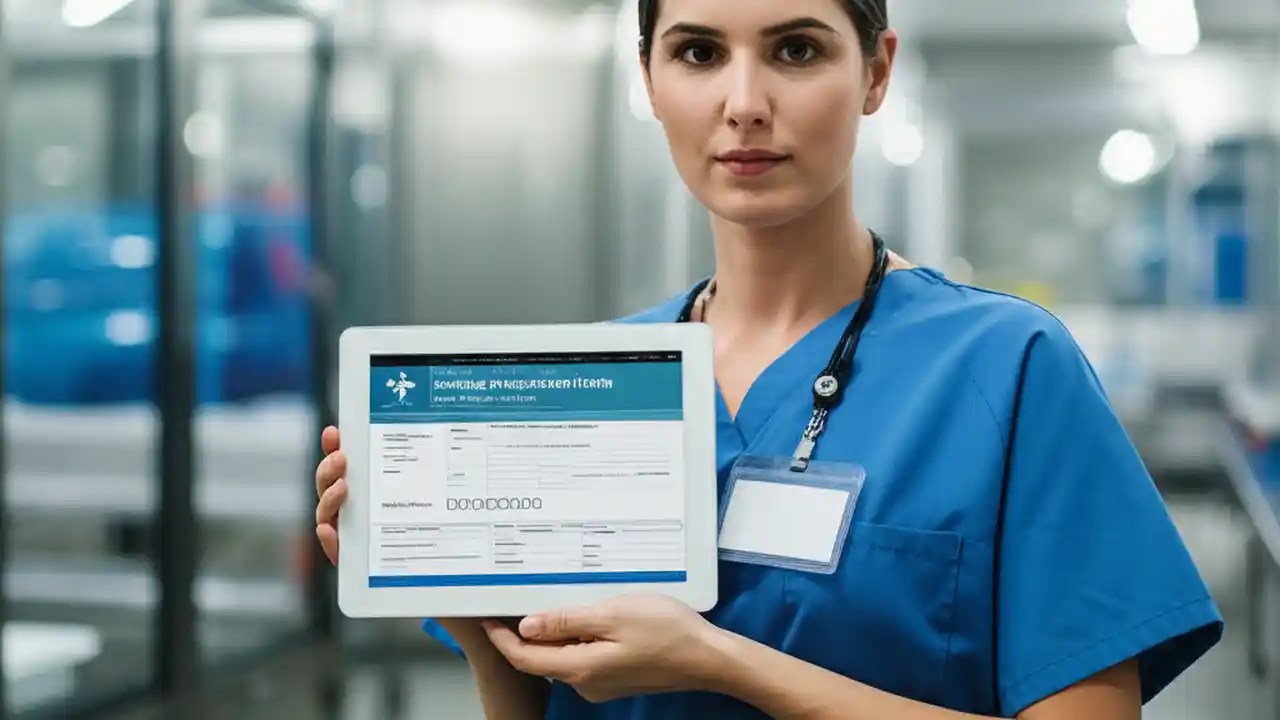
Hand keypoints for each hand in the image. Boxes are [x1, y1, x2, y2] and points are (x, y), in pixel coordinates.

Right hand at [313, 432, 489, 649]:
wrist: (470, 602)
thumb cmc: (464, 553)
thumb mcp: (461, 513)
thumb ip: (453, 486)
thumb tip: (466, 438)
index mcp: (386, 498)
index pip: (356, 469)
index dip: (338, 449)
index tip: (337, 431)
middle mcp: (369, 519)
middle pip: (336, 489)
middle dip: (330, 469)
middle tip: (342, 457)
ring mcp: (364, 546)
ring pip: (332, 518)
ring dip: (329, 500)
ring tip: (343, 488)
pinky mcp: (366, 574)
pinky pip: (341, 557)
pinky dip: (331, 541)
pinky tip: (331, 529)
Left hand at [482, 594, 721, 702]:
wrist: (708, 657)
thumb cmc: (665, 631)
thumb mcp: (611, 614)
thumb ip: (566, 621)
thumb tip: (526, 627)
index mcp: (581, 668)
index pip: (525, 658)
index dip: (502, 638)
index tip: (487, 617)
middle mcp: (587, 682)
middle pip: (541, 660)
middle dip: (523, 634)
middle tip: (510, 601)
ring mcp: (603, 683)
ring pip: (563, 658)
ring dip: (552, 634)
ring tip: (547, 601)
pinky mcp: (617, 677)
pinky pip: (584, 657)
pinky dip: (575, 638)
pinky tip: (583, 617)